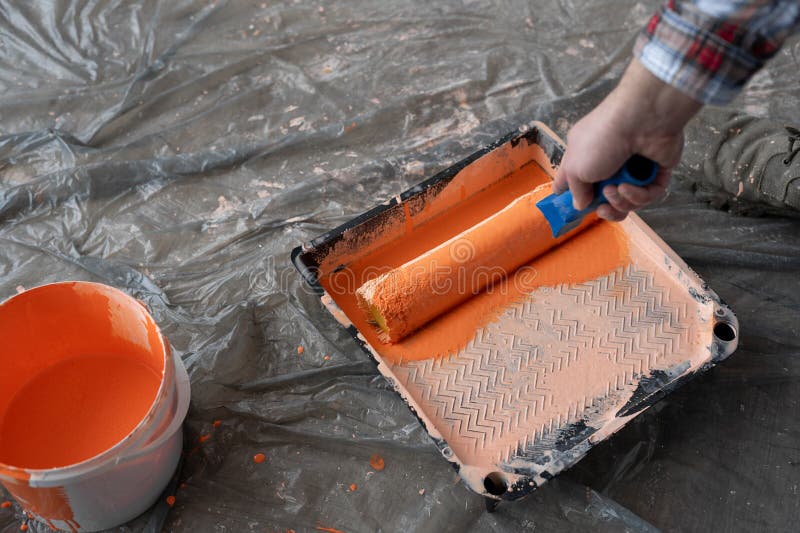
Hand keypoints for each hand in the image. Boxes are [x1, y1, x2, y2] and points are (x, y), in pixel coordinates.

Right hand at [553, 60, 701, 220]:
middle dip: (604, 207)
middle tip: (602, 207)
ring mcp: (634, 168)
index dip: (572, 194)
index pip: (575, 179)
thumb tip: (580, 205)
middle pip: (605, 198)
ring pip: (627, 201)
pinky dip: (638, 195)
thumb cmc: (602, 140)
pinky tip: (631, 186)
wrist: (641, 121)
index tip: (573, 208)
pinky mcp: (657, 172)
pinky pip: (648, 195)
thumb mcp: (575, 167)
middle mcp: (608, 162)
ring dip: (620, 202)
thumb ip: (576, 190)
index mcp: (584, 156)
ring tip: (618, 190)